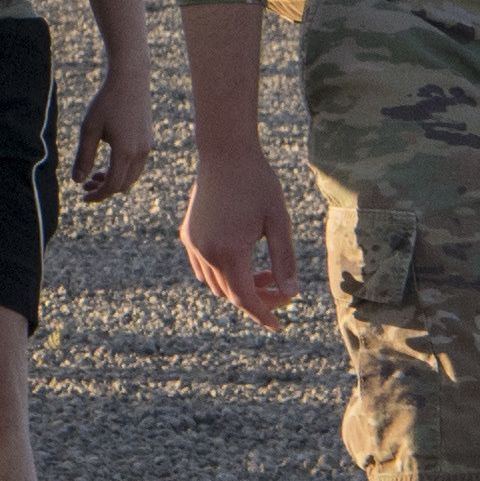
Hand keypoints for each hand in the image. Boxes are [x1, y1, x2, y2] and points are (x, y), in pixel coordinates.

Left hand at [72, 68, 156, 203]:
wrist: (130, 79)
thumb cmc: (106, 102)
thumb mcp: (89, 129)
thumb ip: (84, 156)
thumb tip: (77, 181)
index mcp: (125, 152)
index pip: (112, 185)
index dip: (98, 195)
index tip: (83, 197)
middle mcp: (140, 153)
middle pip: (124, 184)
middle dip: (105, 189)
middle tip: (85, 186)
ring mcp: (147, 147)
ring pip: (132, 176)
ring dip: (114, 180)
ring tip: (94, 176)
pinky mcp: (148, 140)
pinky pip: (137, 164)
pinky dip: (123, 170)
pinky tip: (107, 163)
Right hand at [176, 144, 297, 327]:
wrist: (225, 153)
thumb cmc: (258, 184)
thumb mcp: (279, 222)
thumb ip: (285, 260)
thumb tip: (292, 293)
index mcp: (228, 251)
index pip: (244, 298)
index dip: (263, 314)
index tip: (278, 327)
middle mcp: (204, 251)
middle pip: (230, 294)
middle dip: (257, 300)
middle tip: (283, 292)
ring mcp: (192, 243)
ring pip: (214, 284)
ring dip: (239, 287)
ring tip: (266, 274)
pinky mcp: (187, 234)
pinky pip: (203, 268)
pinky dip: (223, 274)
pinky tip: (243, 261)